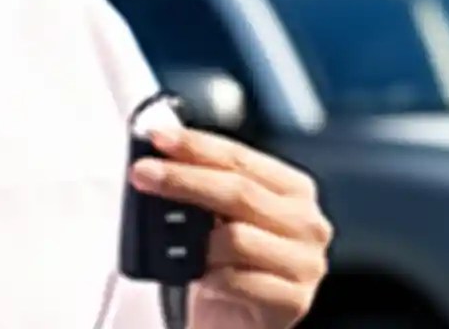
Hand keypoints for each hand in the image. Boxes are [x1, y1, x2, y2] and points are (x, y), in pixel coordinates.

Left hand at [130, 127, 333, 328]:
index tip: (157, 138)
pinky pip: (236, 280)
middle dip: (183, 179)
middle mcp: (306, 222)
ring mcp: (305, 263)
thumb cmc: (225, 260)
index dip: (195, 146)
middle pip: (238, 192)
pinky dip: (209, 277)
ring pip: (236, 238)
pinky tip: (200, 277)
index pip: (239, 157)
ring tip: (177, 248)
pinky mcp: (293, 300)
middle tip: (142, 175)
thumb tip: (155, 157)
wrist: (239, 320)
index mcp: (292, 188)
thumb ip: (200, 183)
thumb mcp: (216, 213)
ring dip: (197, 243)